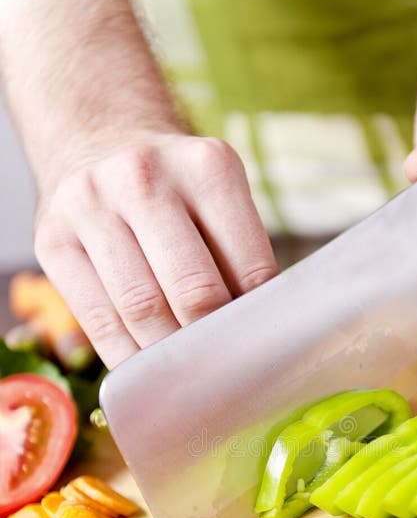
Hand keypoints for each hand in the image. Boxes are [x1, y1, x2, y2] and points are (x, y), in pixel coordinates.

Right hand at [35, 133, 277, 368]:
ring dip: (170, 357)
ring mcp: (91, 206)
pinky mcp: (53, 240)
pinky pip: (98, 320)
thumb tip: (256, 338)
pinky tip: (147, 374)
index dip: (259, 323)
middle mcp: (144, 178)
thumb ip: (238, 256)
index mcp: (207, 168)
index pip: (250, 270)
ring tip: (187, 377)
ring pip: (142, 310)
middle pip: (194, 292)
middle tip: (226, 373)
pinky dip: (129, 358)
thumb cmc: (174, 188)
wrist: (97, 140)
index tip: (262, 354)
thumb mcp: (218, 197)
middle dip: (213, 343)